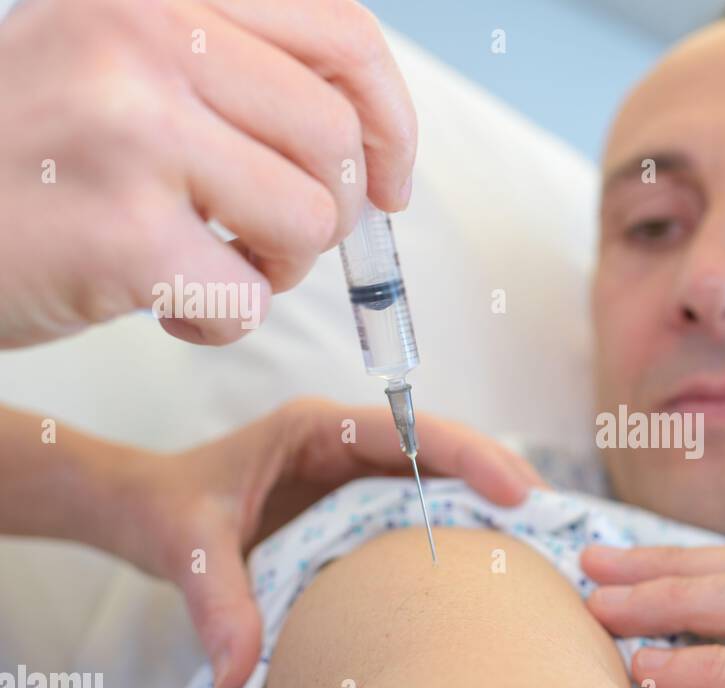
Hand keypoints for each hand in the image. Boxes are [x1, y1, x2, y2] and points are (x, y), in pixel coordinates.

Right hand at [0, 0, 415, 346]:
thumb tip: (373, 133)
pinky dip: (221, 319)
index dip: (391, 120)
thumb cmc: (23, 154)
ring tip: (212, 263)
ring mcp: (129, 132)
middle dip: (332, 211)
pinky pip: (249, 297)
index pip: (341, 35)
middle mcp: (140, 36)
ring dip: (279, 266)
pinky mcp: (122, 235)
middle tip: (275, 239)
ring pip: (311, 219)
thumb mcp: (115, 59)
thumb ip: (232, 68)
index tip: (390, 179)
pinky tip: (164, 301)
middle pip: (337, 140)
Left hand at [116, 398, 544, 687]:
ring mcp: (362, 474)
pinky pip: (425, 510)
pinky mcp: (364, 506)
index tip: (519, 492)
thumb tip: (239, 674)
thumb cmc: (170, 511)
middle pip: (445, 449)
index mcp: (317, 429)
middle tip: (556, 522)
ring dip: (493, 505)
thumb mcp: (187, 548)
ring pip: (444, 479)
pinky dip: (464, 530)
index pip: (411, 431)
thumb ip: (215, 602)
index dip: (470, 456)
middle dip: (502, 477)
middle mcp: (351, 443)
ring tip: (546, 544)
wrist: (150, 512)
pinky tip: (498, 564)